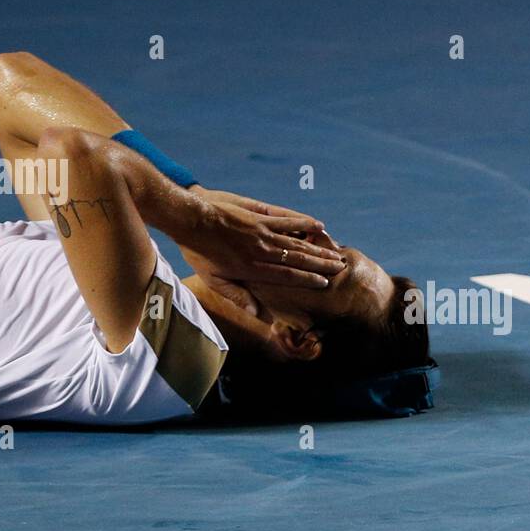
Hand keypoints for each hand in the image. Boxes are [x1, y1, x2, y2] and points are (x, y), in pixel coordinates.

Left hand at [182, 188, 345, 289]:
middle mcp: (262, 250)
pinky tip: (318, 225)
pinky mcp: (260, 214)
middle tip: (339, 267)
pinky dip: (303, 222)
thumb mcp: (213, 280)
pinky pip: (286, 218)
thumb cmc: (199, 252)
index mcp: (253, 269)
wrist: (190, 219)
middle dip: (321, 264)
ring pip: (297, 240)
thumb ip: (238, 297)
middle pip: (298, 258)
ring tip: (334, 251)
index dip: (307, 279)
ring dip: (317, 247)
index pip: (287, 276)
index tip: (324, 283)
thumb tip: (258, 316)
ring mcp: (263, 231)